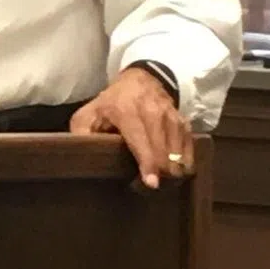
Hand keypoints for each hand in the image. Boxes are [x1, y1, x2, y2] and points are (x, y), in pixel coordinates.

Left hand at [69, 65, 193, 190]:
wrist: (140, 80)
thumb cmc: (110, 104)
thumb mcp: (89, 114)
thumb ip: (82, 134)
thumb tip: (81, 155)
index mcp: (125, 111)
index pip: (140, 139)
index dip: (147, 162)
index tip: (151, 183)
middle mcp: (151, 112)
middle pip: (162, 148)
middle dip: (161, 172)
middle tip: (155, 188)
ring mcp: (169, 115)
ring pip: (177, 148)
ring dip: (174, 168)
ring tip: (167, 183)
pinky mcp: (182, 120)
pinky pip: (189, 144)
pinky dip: (186, 160)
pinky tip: (180, 171)